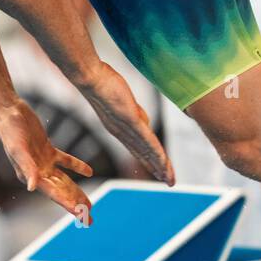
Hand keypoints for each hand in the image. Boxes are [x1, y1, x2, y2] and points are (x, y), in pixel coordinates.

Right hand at [0, 98, 93, 219]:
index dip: (68, 204)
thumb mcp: (19, 150)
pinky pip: (66, 161)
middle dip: (75, 206)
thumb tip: (33, 188)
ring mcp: (44, 162)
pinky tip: (89, 172)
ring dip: (77, 192)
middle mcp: (38, 172)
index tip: (81, 214)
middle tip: (89, 219)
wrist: (9, 113)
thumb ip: (27, 168)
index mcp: (31, 176)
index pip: (54, 193)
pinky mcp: (48, 150)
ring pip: (65, 181)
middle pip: (62, 193)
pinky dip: (77, 167)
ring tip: (89, 205)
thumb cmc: (10, 131)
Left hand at [78, 62, 173, 184]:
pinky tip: (164, 162)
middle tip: (170, 183)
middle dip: (158, 169)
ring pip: (147, 151)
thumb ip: (135, 113)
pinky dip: (156, 152)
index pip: (139, 150)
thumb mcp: (123, 102)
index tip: (161, 173)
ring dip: (160, 166)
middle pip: (144, 155)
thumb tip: (144, 121)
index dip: (151, 162)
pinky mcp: (130, 119)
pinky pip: (146, 139)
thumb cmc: (103, 82)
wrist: (90, 77)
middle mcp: (122, 133)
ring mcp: (126, 127)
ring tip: (170, 179)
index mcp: (119, 129)